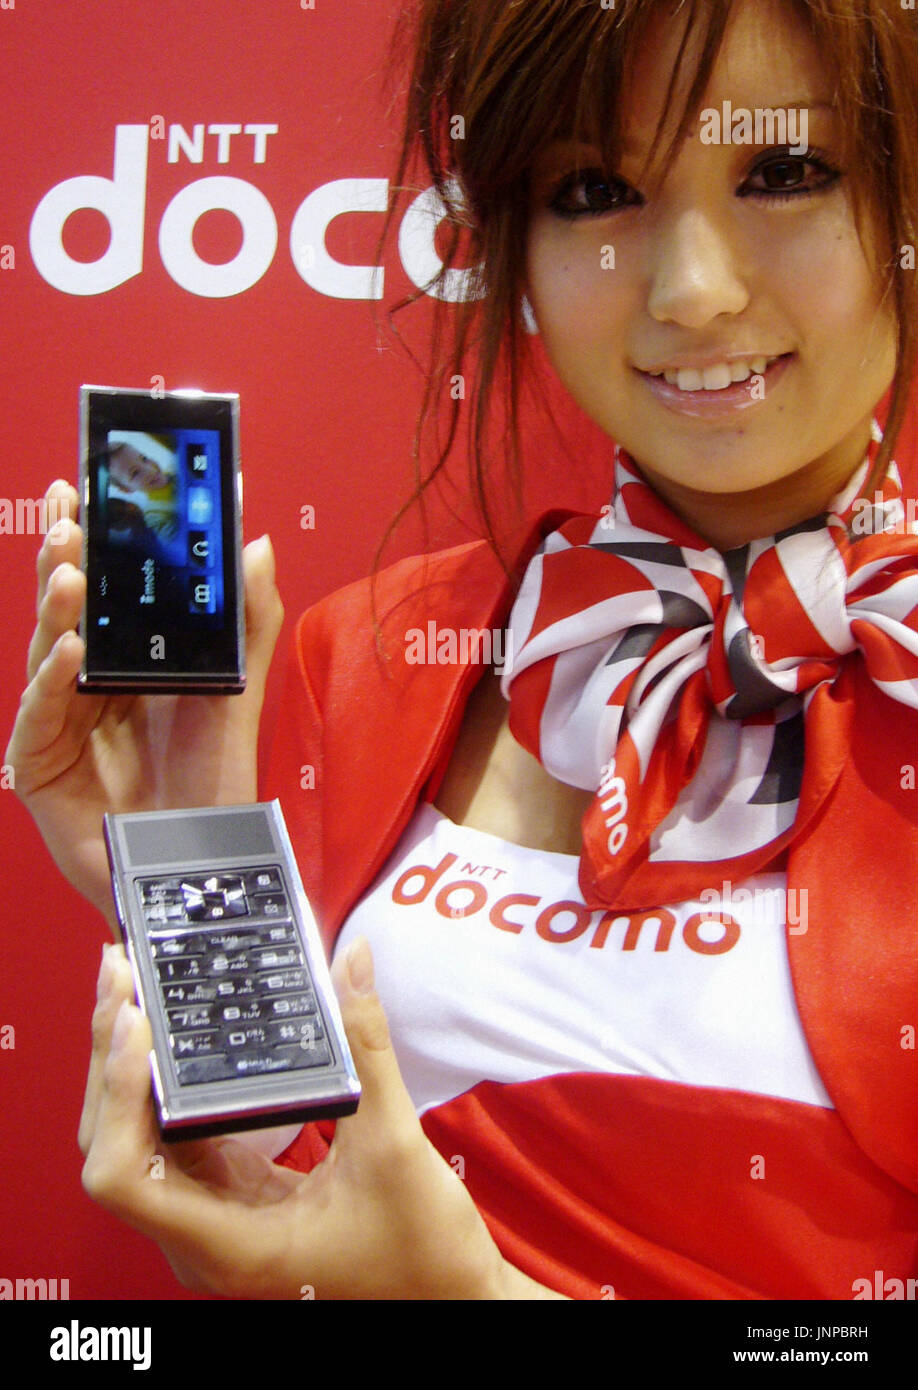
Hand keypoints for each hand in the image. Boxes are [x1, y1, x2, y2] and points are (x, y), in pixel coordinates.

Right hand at [5, 481, 283, 921]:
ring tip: (69, 555)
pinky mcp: (39, 761)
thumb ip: (248, 618)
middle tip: (70, 499)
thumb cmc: (211, 782)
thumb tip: (258, 540)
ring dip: (56, 600)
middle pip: (69, 603)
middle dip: (67, 548)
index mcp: (129, 658)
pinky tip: (72, 646)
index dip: (102, 531)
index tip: (102, 476)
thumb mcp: (236, 689)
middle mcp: (88, 681)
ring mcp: (59, 718)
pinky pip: (41, 711)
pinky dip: (55, 677)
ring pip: (47, 645)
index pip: (110, 583)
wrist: (200, 861)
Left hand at [79, 939, 534, 1299]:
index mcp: (227, 1243)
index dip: (118, 1096)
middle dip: (108, 1056)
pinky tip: (167, 1028)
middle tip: (119, 971)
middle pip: (115, 1146)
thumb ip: (366, 1049)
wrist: (447, 1292)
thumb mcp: (394, 1142)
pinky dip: (160, 1077)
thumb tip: (352, 962)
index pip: (124, 1175)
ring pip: (136, 1135)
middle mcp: (202, 1235)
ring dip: (125, 1061)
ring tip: (129, 984)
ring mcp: (212, 1212)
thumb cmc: (421, 1247)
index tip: (139, 1023)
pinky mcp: (231, 1189)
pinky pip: (172, 1130)